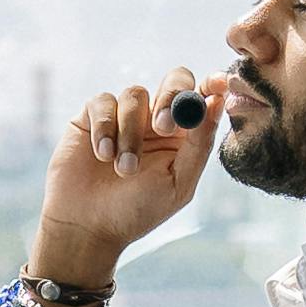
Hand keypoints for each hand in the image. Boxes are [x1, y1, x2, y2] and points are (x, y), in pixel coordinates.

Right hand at [29, 77, 217, 289]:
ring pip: (135, 94)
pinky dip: (105, 129)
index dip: (212, 84)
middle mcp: (156, 119)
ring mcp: (125, 115)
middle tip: (164, 127)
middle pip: (174, 80)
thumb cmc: (137, 211)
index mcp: (184, 135)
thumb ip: (198, 145)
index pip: (203, 98)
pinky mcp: (92, 116)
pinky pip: (103, 102)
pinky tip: (102, 156)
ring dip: (131, 133)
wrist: (87, 226)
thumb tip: (216, 102)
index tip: (218, 83)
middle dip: (171, 98)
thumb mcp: (178, 183)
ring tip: (123, 170)